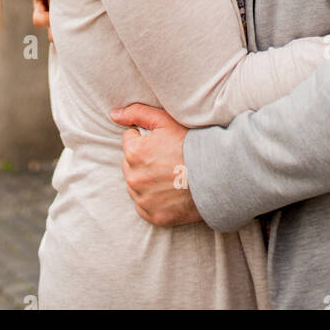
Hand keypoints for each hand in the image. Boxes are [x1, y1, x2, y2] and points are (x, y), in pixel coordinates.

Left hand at [110, 104, 202, 226]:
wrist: (215, 175)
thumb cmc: (190, 144)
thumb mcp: (164, 121)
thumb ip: (136, 113)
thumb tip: (114, 115)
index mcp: (133, 153)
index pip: (129, 141)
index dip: (147, 140)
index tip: (163, 144)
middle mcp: (133, 178)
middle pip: (130, 164)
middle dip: (144, 160)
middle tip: (167, 160)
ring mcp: (143, 199)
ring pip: (136, 185)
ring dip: (147, 180)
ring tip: (170, 175)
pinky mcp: (152, 216)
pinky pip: (144, 205)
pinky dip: (153, 199)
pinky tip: (170, 191)